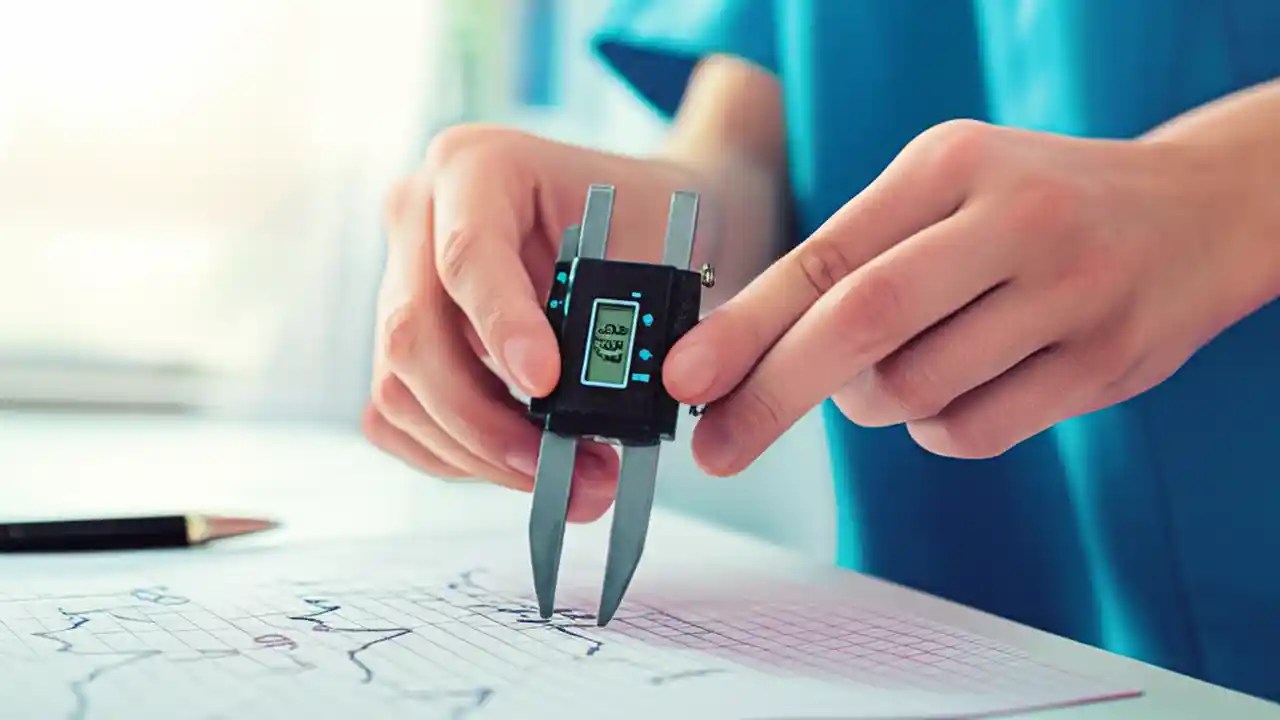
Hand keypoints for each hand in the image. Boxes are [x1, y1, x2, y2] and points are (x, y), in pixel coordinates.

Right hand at [365, 125, 694, 519]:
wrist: (641, 217)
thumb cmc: (650, 220)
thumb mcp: (656, 247)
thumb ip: (622, 316)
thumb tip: (599, 409)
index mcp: (476, 165)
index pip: (466, 256)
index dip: (501, 328)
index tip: (547, 385)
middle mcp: (419, 216)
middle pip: (413, 336)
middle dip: (486, 421)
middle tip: (561, 470)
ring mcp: (400, 278)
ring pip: (399, 389)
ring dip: (477, 452)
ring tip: (566, 482)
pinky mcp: (401, 336)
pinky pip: (399, 415)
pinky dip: (457, 454)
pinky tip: (520, 465)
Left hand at [664, 120, 1271, 472]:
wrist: (1198, 212)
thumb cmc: (1037, 205)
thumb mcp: (948, 188)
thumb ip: (860, 256)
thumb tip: (750, 358)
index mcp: (951, 164)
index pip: (826, 255)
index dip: (745, 326)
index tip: (685, 377)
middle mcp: (1011, 221)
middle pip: (862, 325)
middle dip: (772, 396)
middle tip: (717, 448)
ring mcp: (1066, 294)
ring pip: (911, 393)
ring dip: (872, 403)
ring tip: (908, 363)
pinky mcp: (1101, 366)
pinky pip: (970, 433)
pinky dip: (938, 427)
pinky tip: (966, 383)